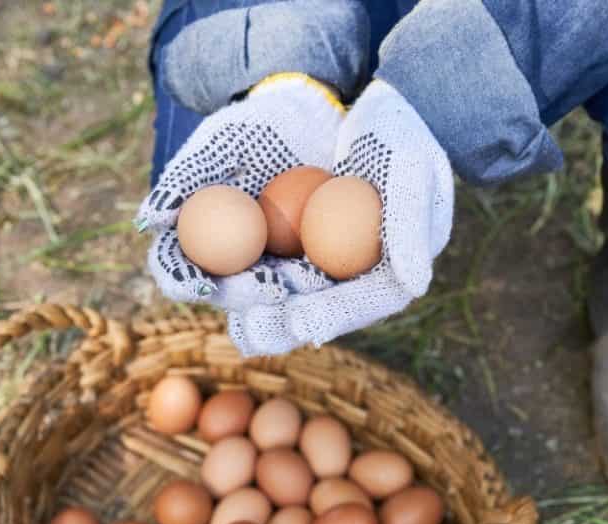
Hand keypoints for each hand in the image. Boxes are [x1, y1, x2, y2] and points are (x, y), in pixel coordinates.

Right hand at [137, 74, 342, 308]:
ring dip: (286, 294)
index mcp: (196, 238)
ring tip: (305, 280)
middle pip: (228, 293)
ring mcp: (269, 264)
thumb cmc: (254, 127)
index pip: (177, 270)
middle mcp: (229, 259)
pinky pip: (309, 278)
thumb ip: (182, 180)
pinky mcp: (306, 262)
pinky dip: (316, 280)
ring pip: (270, 293)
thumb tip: (147, 222)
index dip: (184, 282)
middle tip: (267, 286)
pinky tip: (327, 274)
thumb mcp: (220, 144)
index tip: (202, 282)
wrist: (308, 117)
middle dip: (246, 296)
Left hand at [227, 80, 454, 356]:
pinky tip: (193, 276)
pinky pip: (244, 261)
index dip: (329, 317)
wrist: (359, 110)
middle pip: (307, 310)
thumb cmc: (399, 141)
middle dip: (277, 323)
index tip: (303, 324)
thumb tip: (415, 285)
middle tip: (253, 329)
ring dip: (241, 303)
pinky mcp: (271, 241)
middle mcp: (338, 277)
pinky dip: (218, 270)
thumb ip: (411, 228)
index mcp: (381, 274)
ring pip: (270, 293)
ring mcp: (303, 261)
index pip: (356, 305)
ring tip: (216, 304)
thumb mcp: (412, 174)